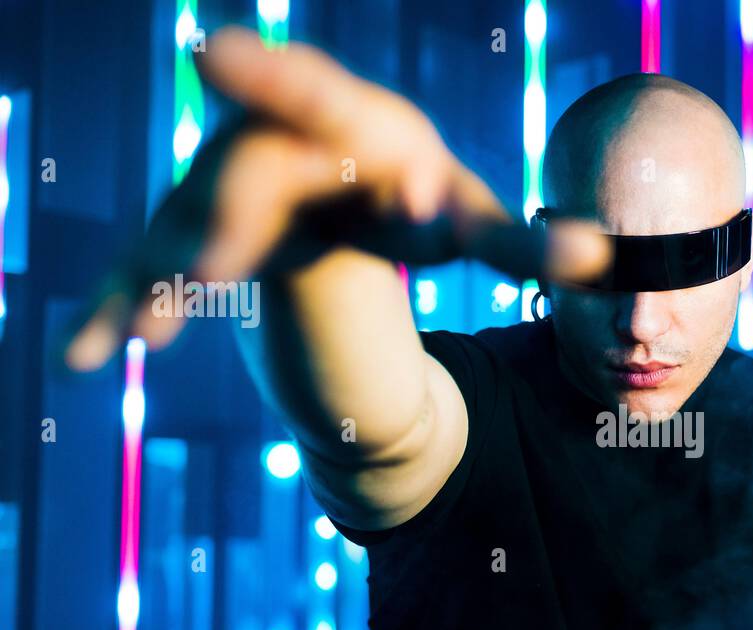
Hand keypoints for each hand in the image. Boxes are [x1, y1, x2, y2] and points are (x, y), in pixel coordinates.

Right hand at [64, 25, 608, 370]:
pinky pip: (144, 267)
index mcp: (351, 128)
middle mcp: (275, 144)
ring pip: (181, 221)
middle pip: (245, 171)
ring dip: (158, 271)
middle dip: (227, 215)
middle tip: (219, 269)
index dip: (285, 93)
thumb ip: (520, 244)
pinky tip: (84, 358)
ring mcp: (221, 187)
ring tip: (150, 329)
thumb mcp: (463, 222)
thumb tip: (599, 258)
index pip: (322, 105)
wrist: (332, 176)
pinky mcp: (185, 234)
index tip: (241, 79)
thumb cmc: (407, 197)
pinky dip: (116, 308)